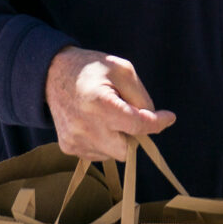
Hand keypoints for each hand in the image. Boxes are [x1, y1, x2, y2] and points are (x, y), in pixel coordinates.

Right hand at [45, 46, 175, 160]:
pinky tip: (95, 123)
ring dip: (118, 139)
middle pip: (126, 150)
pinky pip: (98, 154)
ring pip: (113, 154)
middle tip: (131, 117)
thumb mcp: (123, 70)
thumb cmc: (93, 69)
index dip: (157, 123)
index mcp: (100, 104)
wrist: (53, 73)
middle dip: (134, 136)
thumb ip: (141, 97)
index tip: (168, 117)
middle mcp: (85, 127)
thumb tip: (152, 122)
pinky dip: (104, 142)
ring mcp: (75, 140)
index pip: (138, 125)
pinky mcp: (68, 147)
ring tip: (107, 115)